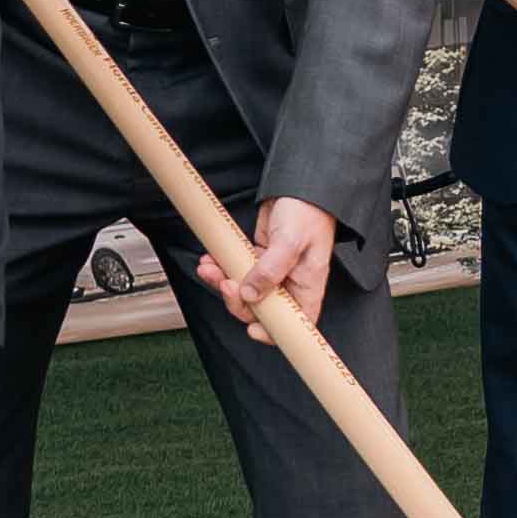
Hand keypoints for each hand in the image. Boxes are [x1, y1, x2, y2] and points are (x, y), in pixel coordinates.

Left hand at [218, 196, 340, 325]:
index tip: (252, 328)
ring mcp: (272, 272)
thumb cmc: (308, 213)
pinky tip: (210, 260)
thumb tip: (250, 295)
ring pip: (244, 290)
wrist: (300, 185)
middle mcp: (290, 283)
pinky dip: (222, 267)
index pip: (296, 322)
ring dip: (223, 282)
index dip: (274, 332)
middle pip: (261, 308)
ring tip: (208, 268)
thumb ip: (270, 270)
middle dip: (237, 300)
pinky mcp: (258, 258)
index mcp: (306, 286)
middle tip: (225, 282)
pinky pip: (237, 270)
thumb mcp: (290, 242)